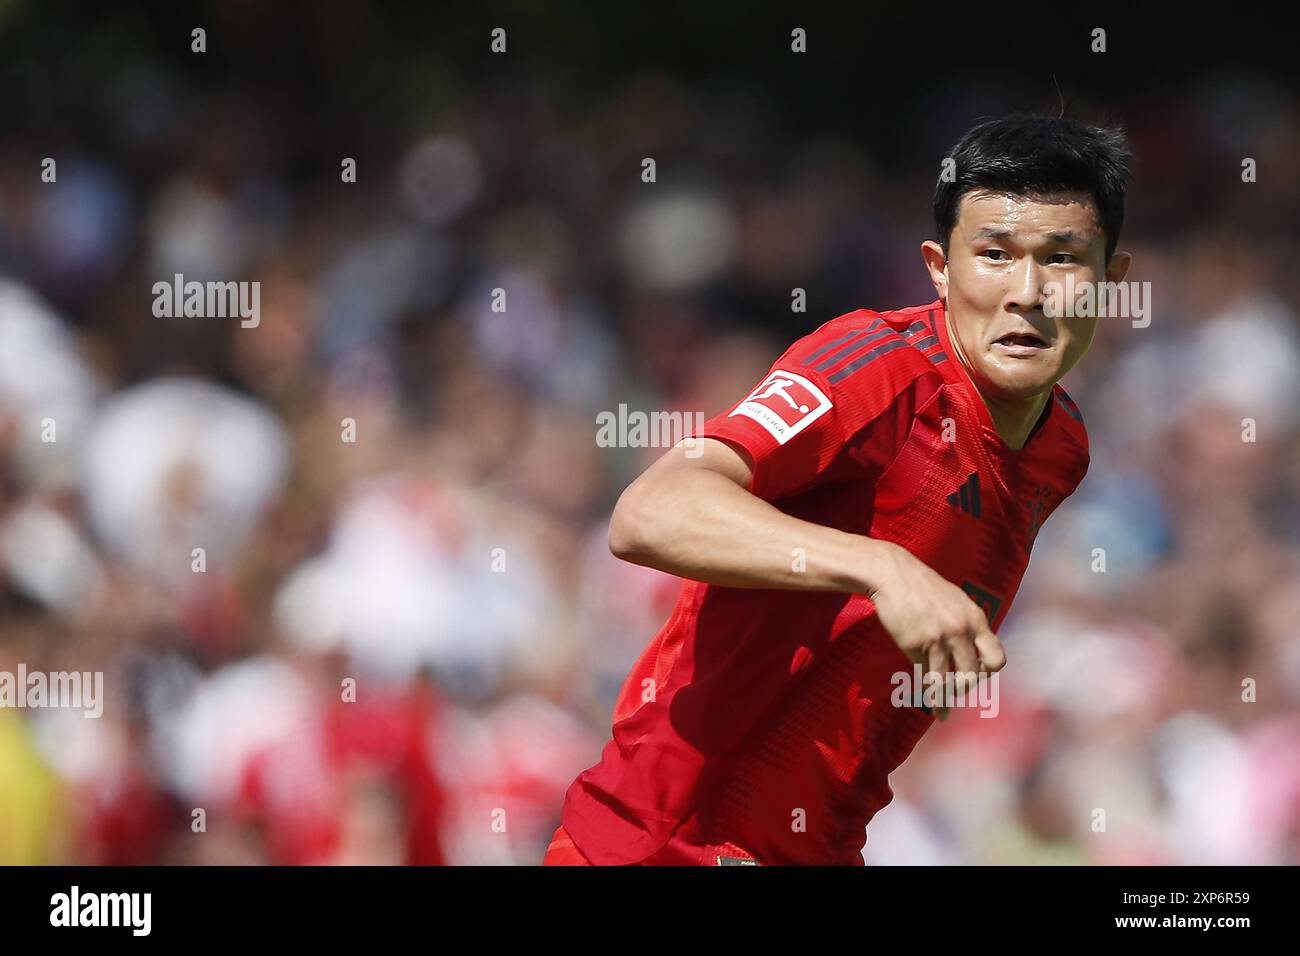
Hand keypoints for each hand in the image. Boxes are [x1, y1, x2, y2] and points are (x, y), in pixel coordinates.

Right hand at [861, 540, 1006, 719]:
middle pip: (973, 674)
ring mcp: (938, 639)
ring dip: (946, 699)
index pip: (996, 657)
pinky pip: (927, 676)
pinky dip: (929, 692)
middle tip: (957, 691)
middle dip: (965, 687)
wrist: (892, 575)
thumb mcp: (955, 599)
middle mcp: (960, 631)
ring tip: (943, 712)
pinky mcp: (916, 645)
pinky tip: (929, 703)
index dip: (988, 671)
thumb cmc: (922, 586)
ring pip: (948, 681)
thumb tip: (974, 645)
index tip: (978, 675)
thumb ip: (966, 622)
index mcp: (975, 619)